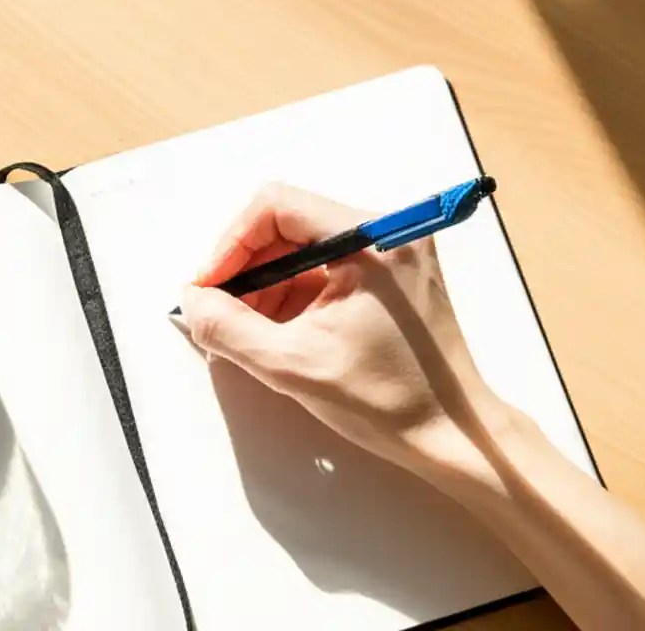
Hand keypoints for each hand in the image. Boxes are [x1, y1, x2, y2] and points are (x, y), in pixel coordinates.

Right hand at [179, 183, 510, 479]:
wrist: (452, 436)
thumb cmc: (387, 401)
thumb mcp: (290, 365)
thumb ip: (227, 327)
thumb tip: (191, 300)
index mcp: (370, 242)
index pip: (276, 207)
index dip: (230, 244)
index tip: (208, 287)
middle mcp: (386, 233)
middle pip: (288, 224)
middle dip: (245, 267)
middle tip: (217, 311)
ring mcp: (392, 253)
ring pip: (302, 248)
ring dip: (265, 284)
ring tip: (245, 331)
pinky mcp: (392, 276)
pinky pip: (325, 268)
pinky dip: (292, 295)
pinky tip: (276, 332)